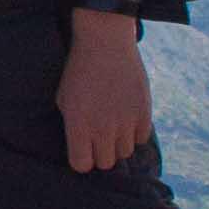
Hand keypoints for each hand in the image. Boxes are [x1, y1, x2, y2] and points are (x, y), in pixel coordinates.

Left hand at [56, 14, 152, 173]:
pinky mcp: (144, 113)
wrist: (105, 43)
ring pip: (124, 152)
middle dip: (100, 153)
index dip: (82, 159)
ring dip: (118, 143)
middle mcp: (102, 128)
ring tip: (113, 124)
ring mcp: (125, 122)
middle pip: (105, 163)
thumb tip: (81, 144)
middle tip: (99, 137)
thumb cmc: (79, 71)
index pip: (82, 165)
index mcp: (78, 125)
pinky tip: (127, 117)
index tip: (83, 149)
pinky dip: (134, 132)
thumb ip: (72, 125)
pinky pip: (140, 139)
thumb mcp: (64, 98)